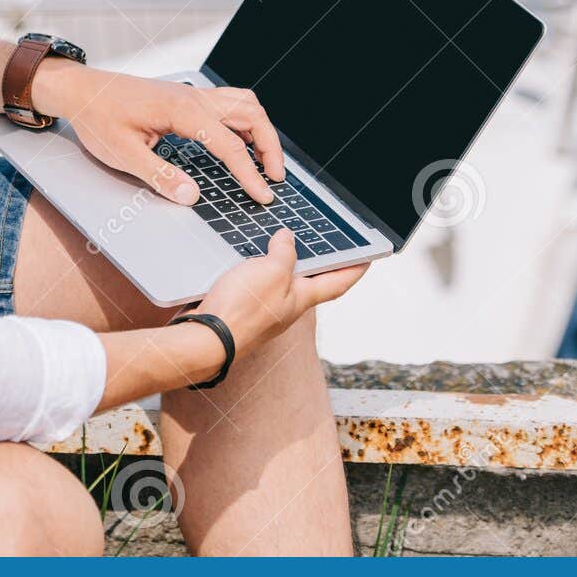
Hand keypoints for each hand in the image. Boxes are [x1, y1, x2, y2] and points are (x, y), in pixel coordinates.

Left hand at [31, 61, 283, 204]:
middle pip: (250, 114)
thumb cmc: (98, 118)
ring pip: (244, 103)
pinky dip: (246, 122)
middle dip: (269, 147)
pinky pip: (229, 103)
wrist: (82, 90)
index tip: (262, 196)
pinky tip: (243, 142)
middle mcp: (193, 97)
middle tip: (275, 179)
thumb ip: (160, 176)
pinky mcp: (187, 97)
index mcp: (182, 110)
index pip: (229, 144)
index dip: (249, 173)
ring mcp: (192, 94)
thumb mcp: (123, 154)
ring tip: (266, 162)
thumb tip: (192, 196)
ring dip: (261, 130)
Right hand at [192, 228, 367, 356]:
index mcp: (301, 299)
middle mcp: (286, 308)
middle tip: (329, 249)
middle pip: (311, 285)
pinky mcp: (242, 311)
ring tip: (287, 247)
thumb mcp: (271, 271)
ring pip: (283, 285)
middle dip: (320, 267)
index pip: (338, 282)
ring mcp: (264, 312)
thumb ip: (283, 252)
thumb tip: (287, 238)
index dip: (355, 268)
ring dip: (287, 267)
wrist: (207, 338)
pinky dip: (261, 273)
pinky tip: (249, 263)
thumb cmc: (241, 311)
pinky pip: (259, 288)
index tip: (369, 257)